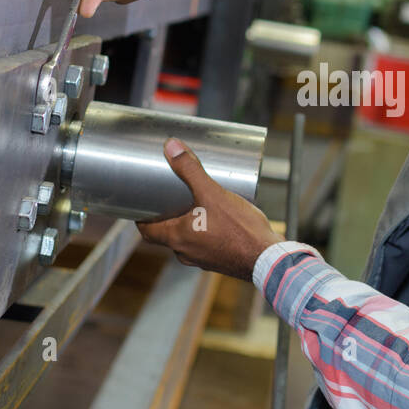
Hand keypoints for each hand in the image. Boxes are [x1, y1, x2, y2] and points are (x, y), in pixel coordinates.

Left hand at [135, 138, 284, 279]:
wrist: (267, 258)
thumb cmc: (239, 230)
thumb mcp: (212, 194)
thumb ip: (191, 170)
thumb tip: (171, 148)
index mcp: (177, 238)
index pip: (147, 231)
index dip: (142, 218)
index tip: (141, 206)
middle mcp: (186, 252)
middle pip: (166, 234)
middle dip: (167, 217)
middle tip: (169, 199)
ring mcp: (203, 259)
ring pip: (187, 240)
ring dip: (187, 224)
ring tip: (196, 204)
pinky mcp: (219, 260)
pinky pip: (205, 244)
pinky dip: (204, 232)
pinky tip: (218, 219)